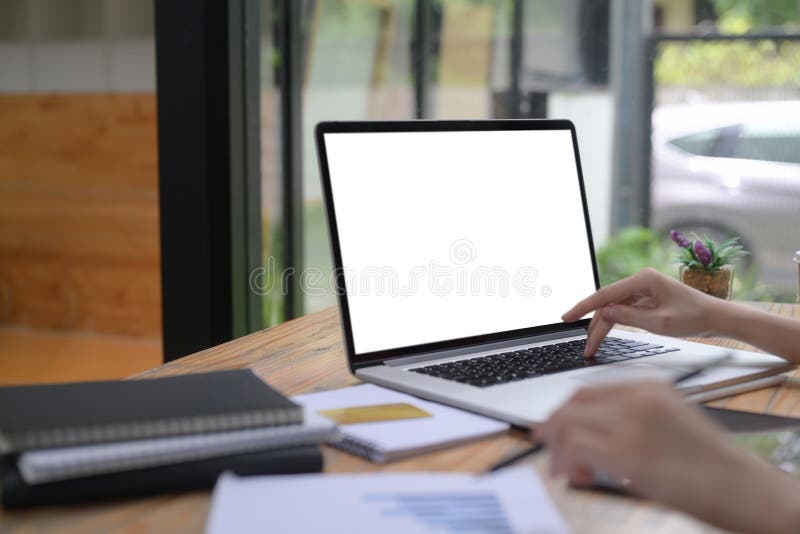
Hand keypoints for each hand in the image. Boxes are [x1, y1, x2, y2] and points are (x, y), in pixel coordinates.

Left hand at [535, 382, 799, 533]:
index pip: (589, 390)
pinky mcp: (628, 454)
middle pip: (574, 403)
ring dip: (558, 448)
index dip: (565, 410)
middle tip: (544, 445)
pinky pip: (578, 448)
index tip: (552, 427)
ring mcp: (631, 425)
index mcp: (648, 387)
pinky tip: (577, 475)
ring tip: (563, 469)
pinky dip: (568, 461)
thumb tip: (588, 436)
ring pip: (569, 424)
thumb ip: (628, 421)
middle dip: (553, 426)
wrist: (742, 485)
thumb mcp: (667, 423)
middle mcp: (637, 399)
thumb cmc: (708, 462)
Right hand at [561, 268, 723, 356]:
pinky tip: (604, 335)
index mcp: (643, 279)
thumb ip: (628, 317)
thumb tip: (603, 313)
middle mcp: (641, 281)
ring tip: (593, 346)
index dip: (583, 307)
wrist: (718, 318)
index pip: (604, 294)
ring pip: (613, 308)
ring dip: (603, 327)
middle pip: (607, 303)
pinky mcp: (647, 299)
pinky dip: (614, 323)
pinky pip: (624, 310)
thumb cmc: (694, 318)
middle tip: (584, 344)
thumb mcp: (659, 322)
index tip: (567, 317)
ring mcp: (643, 290)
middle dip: (593, 325)